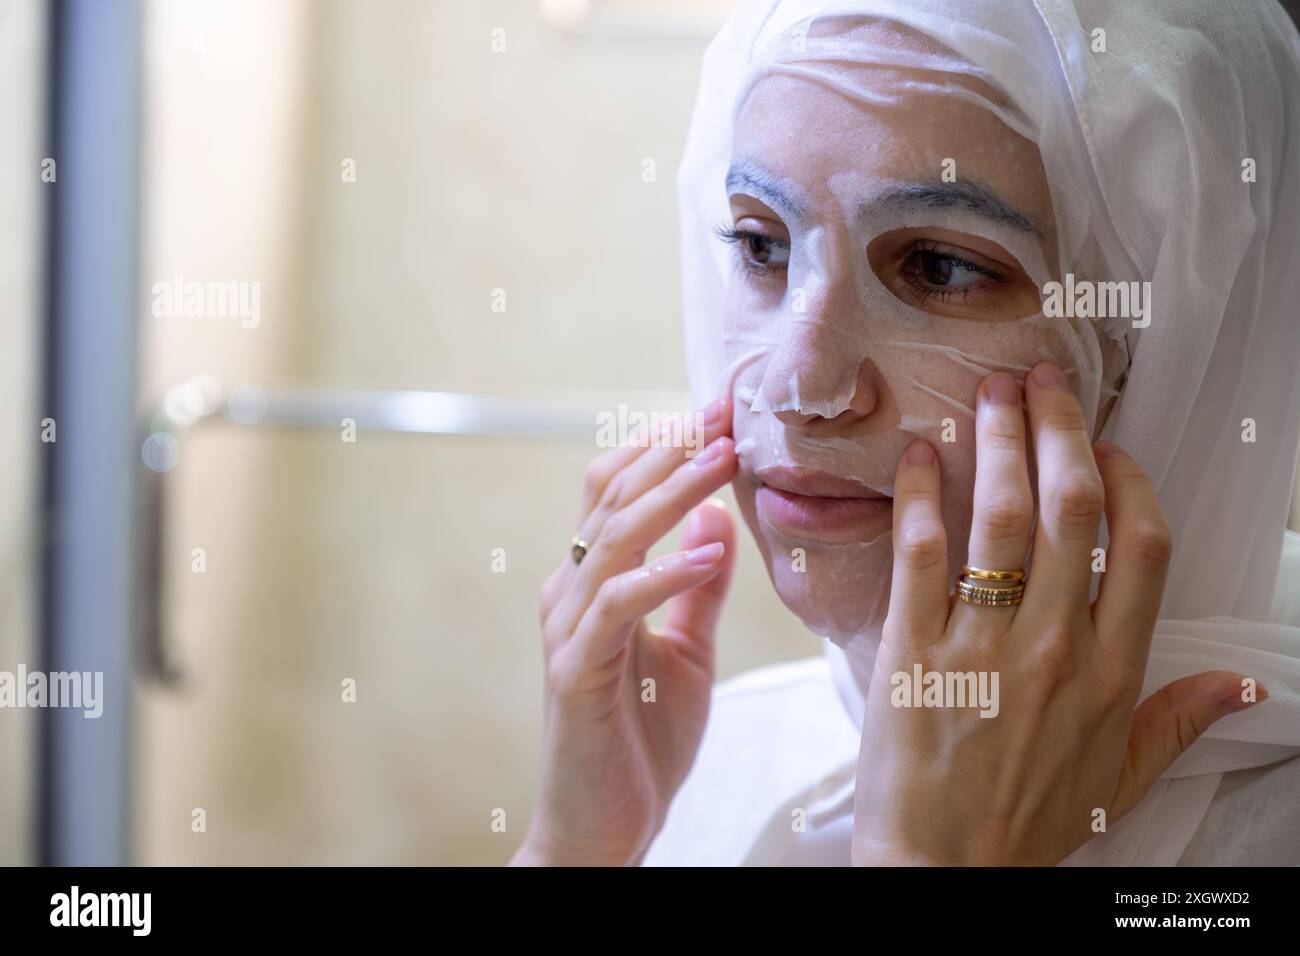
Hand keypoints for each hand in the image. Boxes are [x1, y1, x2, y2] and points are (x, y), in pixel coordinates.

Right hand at [511, 397, 737, 865]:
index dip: (664, 450)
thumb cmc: (642, 740)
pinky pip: (618, 606)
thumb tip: (717, 522)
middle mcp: (571, 594)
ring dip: (671, 494)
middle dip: (670, 452)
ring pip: (614, 538)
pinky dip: (663, 574)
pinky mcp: (574, 670)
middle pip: (612, 499)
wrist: (605, 826)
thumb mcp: (688, 652)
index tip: (718, 416)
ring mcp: (568, 629)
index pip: (617, 494)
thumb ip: (697, 589)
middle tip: (722, 415)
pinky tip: (708, 554)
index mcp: (595, 585)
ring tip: (722, 461)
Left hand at [851, 362, 1266, 865]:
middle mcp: (1055, 646)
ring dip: (997, 442)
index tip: (1108, 448)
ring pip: (1000, 517)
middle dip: (1059, 431)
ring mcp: (982, 645)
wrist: (944, 872)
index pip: (1140, 548)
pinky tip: (915, 452)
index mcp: (1112, 673)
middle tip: (1042, 382)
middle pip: (1071, 510)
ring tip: (990, 392)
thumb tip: (1243, 685)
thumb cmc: (1027, 823)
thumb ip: (1178, 722)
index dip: (1128, 483)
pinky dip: (917, 495)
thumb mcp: (1120, 778)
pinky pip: (920, 554)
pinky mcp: (912, 651)